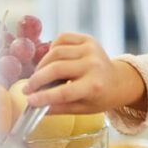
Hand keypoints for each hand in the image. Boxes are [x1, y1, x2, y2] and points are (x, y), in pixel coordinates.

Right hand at [21, 32, 145, 114]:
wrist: (119, 80)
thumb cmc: (100, 97)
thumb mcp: (83, 109)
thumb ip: (59, 108)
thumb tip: (35, 107)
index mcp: (95, 85)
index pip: (64, 92)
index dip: (44, 96)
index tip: (28, 100)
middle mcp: (93, 65)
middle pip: (57, 69)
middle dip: (37, 79)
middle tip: (27, 88)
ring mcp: (91, 49)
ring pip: (56, 52)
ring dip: (42, 65)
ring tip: (39, 76)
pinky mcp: (88, 39)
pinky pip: (62, 39)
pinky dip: (52, 49)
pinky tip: (52, 60)